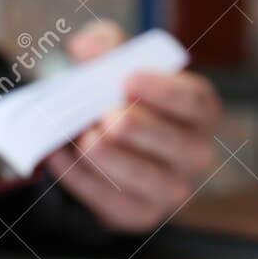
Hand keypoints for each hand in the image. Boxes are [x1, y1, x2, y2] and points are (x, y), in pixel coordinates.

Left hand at [44, 21, 222, 231]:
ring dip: (109, 156)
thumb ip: (106, 44)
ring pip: (148, 178)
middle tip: (103, 116)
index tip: (128, 81)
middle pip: (178, 144)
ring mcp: (172, 189)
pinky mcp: (140, 213)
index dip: (165, 93)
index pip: (196, 103)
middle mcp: (195, 153)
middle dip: (137, 128)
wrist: (103, 142)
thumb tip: (88, 48)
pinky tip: (57, 156)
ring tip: (82, 136)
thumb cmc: (120, 96)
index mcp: (199, 111)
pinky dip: (81, 178)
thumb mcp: (115, 61)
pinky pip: (113, 200)